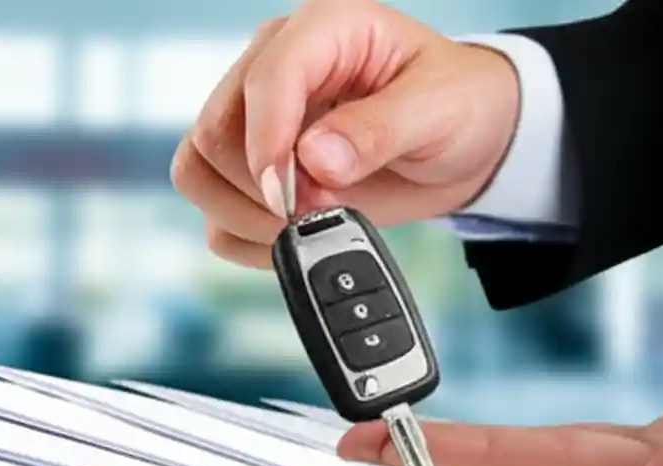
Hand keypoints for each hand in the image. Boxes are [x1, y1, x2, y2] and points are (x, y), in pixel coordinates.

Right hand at [171, 0, 520, 268]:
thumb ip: (379, 130)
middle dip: (262, 188)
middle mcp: (272, 68)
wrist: (463, 141)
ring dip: (246, 215)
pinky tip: (295, 233)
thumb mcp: (439, 108)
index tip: (292, 196)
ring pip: (198, 172)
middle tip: (322, 209)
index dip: (268, 143)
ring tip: (309, 221)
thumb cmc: (457, 104)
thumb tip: (315, 159)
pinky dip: (248, 238)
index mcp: (320, 31)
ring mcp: (254, 120)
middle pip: (214, 133)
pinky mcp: (250, 170)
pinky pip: (215, 215)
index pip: (265, 79)